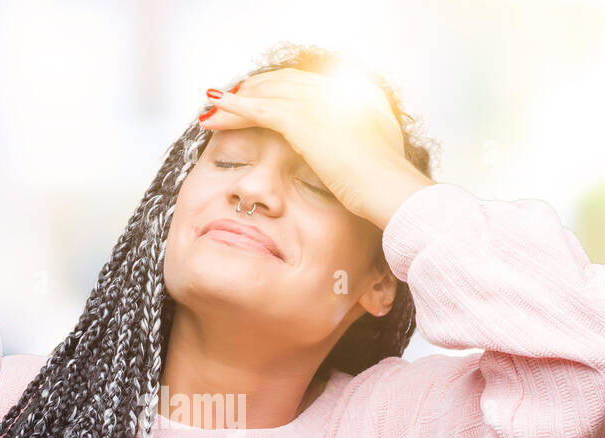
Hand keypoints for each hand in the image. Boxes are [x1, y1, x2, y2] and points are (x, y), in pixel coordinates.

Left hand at [200, 68, 433, 228]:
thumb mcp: (381, 150)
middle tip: (231, 98)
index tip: (261, 95)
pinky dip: (233, 110)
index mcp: (357, 92)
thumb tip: (355, 145)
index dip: (280, 87)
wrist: (390, 188)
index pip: (309, 83)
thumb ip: (365, 137)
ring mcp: (319, 101)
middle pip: (283, 81)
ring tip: (214, 109)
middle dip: (254, 89)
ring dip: (236, 101)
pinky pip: (258, 110)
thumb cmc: (388, 182)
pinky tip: (214, 114)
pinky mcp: (302, 120)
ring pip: (266, 94)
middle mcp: (336, 88)